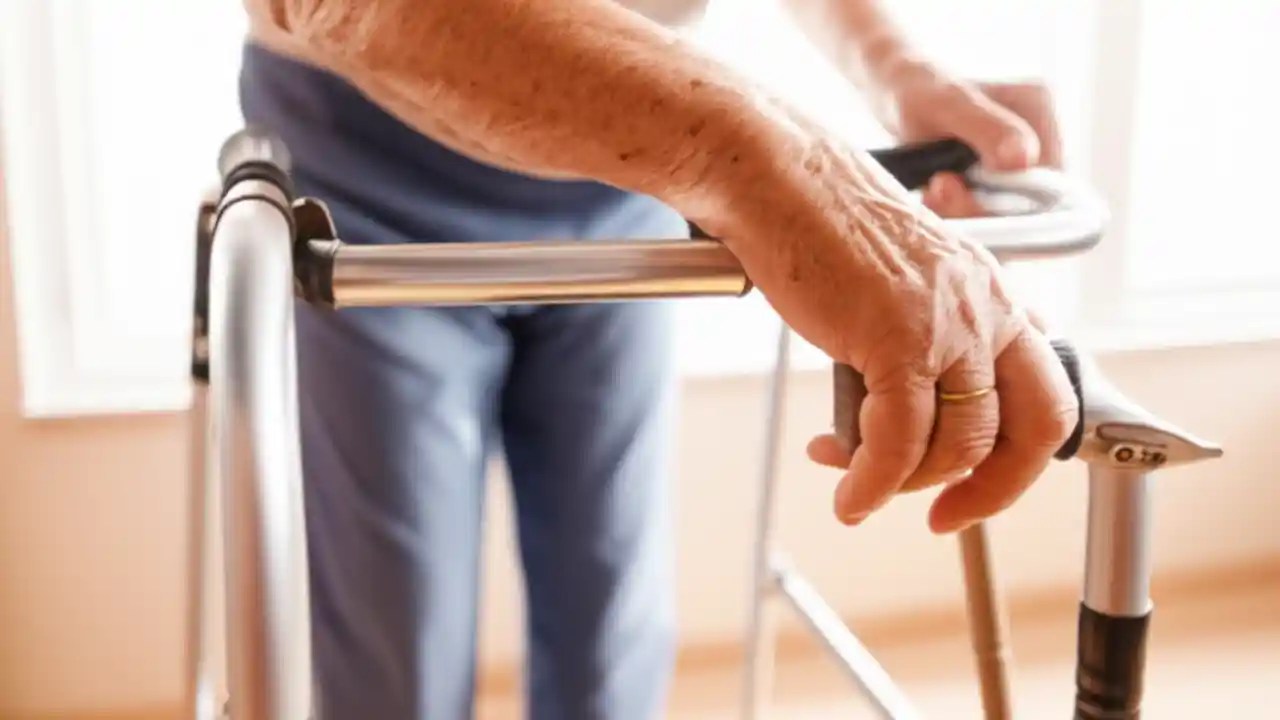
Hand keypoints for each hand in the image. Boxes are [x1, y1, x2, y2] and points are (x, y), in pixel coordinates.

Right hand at [710, 77, 1076, 534]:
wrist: (776, 176)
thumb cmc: (819, 222)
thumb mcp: (897, 279)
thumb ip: (922, 333)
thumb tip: (909, 410)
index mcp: (989, 294)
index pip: (1042, 397)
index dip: (1016, 460)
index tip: (970, 490)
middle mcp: (983, 307)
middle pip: (1026, 431)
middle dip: (986, 491)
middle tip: (939, 516)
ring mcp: (945, 322)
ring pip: (954, 446)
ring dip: (902, 483)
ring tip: (851, 476)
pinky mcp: (896, 337)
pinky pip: (896, 443)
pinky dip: (871, 482)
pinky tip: (848, 492)